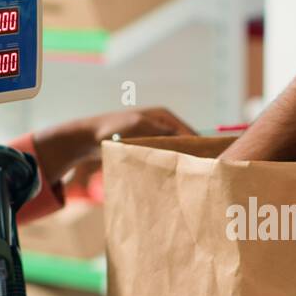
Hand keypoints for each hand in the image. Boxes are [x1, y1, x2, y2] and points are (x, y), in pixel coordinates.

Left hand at [34, 106, 196, 184]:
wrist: (88, 137)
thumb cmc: (113, 128)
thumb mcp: (140, 127)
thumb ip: (163, 134)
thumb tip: (187, 142)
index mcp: (165, 116)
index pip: (190, 133)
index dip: (199, 149)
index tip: (206, 166)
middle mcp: (163, 124)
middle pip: (184, 144)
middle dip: (190, 158)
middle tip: (198, 176)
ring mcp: (155, 136)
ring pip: (174, 152)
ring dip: (178, 163)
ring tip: (186, 179)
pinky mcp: (147, 147)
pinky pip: (162, 156)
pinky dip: (166, 165)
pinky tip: (170, 178)